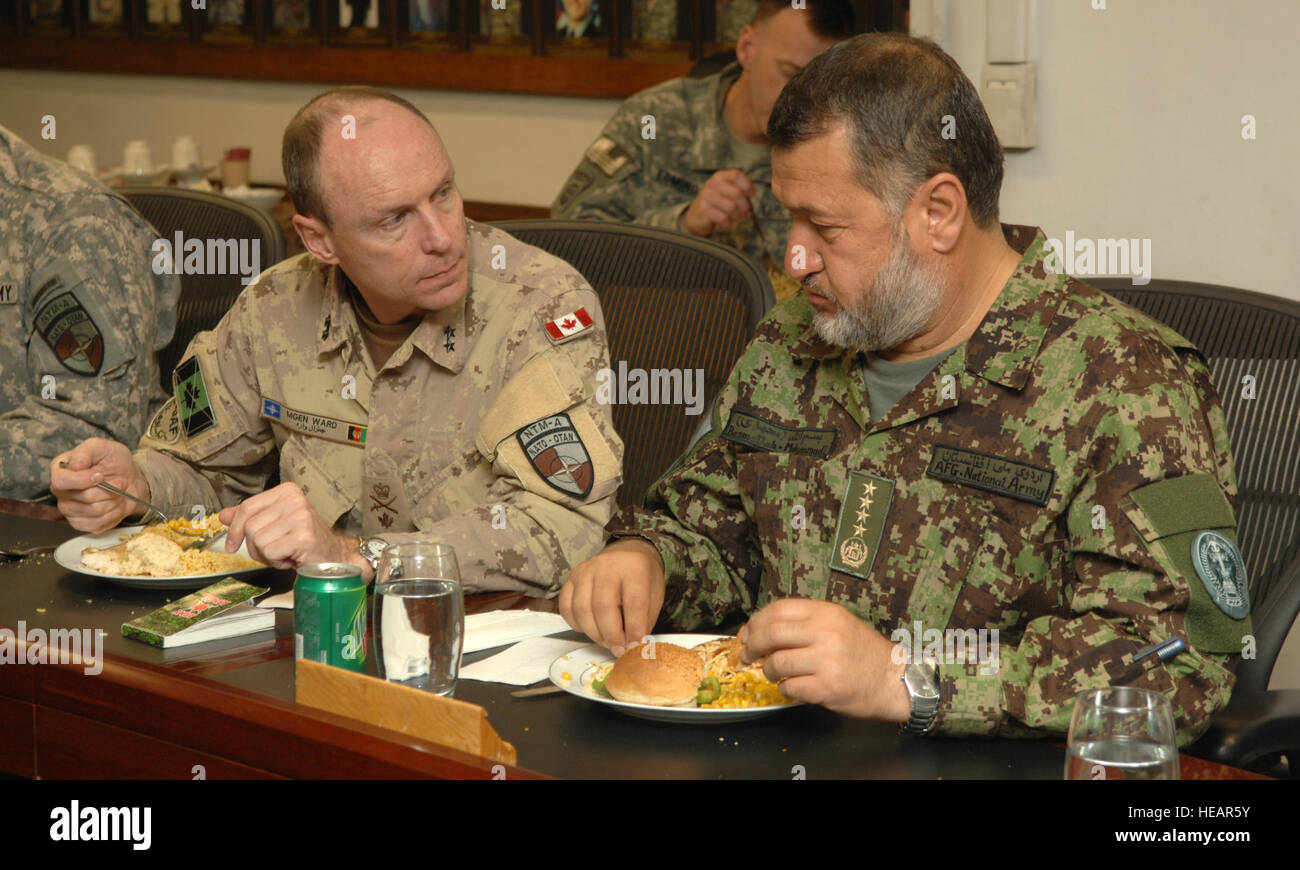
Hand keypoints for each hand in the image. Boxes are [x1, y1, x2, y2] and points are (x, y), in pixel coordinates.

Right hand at [51, 438, 151, 532]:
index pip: (60, 481)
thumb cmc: (113, 461)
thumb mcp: (101, 447)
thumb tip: (74, 466)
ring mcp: (70, 509)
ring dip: (113, 501)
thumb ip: (86, 452)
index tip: (100, 475)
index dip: (83, 480)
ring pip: (93, 511)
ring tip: (117, 492)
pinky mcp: (81, 523)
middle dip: (108, 490)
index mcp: (60, 470)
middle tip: (118, 482)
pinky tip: (115, 504)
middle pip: (82, 497)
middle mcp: (61, 491)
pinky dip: (113, 514)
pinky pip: (96, 524)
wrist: (129, 480)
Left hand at [219, 482, 358, 572]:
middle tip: (274, 550)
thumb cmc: (303, 541)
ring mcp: (301, 517)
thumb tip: (223, 515)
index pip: (247, 507)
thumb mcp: (274, 524)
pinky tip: (291, 557)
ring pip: (258, 540)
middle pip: (250, 526)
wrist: (332, 556)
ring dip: (268, 555)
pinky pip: (270, 552)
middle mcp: (295, 499)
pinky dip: (277, 561)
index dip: (234, 529)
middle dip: (256, 546)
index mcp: (287, 491)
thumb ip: (250, 517)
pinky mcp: (303, 536)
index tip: (231, 544)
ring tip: (285, 553)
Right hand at [559, 537, 665, 655]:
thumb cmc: (642, 577)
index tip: (635, 647)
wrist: (627, 553)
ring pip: (582, 609)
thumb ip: (644, 619)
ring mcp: (585, 570)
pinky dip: (576, 624)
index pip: (633, 602)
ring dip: (594, 633)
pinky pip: (566, 606)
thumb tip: (633, 646)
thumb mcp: (654, 594)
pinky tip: (590, 629)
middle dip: (611, 635)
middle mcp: (607, 565)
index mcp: (634, 567)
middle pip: (602, 606)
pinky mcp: (571, 577)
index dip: (634, 629)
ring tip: (607, 642)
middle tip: (619, 650)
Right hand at [679, 169, 756, 236]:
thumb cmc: (717, 204)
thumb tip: (752, 193)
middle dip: (744, 207)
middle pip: (737, 193)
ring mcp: (706, 196)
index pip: (736, 175)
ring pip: (732, 207)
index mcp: (719, 176)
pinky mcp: (703, 209)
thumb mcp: (727, 192)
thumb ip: (740, 190)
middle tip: (744, 213)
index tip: (751, 195)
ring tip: (733, 218)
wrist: (696, 216)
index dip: (747, 185)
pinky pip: (723, 218)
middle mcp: (712, 184)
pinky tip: (724, 224)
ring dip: (736, 217)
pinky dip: (727, 225)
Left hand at [742, 598, 910, 720]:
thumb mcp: (839, 624)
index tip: (747, 633)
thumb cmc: (864, 652)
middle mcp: (826, 633)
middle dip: (753, 645)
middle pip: (772, 634)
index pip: (779, 609)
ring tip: (773, 673)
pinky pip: (790, 687)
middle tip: (747, 654)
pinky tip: (791, 687)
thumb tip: (765, 629)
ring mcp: (826, 661)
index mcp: (827, 613)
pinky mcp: (827, 687)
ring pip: (777, 663)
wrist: (894, 680)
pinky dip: (785, 688)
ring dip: (768, 670)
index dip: (756, 622)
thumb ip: (807, 622)